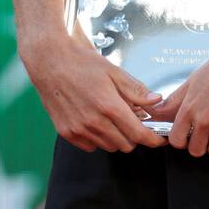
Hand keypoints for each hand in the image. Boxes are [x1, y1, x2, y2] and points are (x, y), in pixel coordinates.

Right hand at [23, 28, 167, 153]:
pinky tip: (96, 121)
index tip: (159, 139)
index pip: (139, 135)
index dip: (153, 140)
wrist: (50, 62)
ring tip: (113, 118)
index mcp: (109, 106)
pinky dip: (98, 138)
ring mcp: (79, 129)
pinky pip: (91, 146)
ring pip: (109, 146)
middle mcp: (94, 122)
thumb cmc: (82, 64)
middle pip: (125, 145)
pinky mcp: (67, 132)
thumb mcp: (114, 72)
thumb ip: (136, 90)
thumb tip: (156, 101)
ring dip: (116, 137)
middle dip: (134, 136)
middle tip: (133, 121)